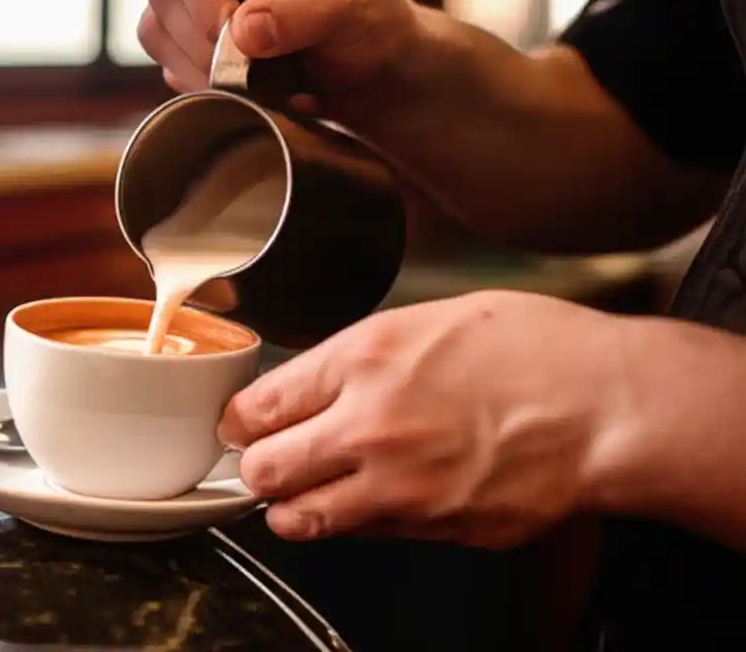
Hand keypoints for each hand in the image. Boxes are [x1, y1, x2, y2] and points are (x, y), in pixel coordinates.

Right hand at [139, 0, 419, 119]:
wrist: (378, 74)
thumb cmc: (372, 24)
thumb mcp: (351, 7)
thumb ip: (299, 13)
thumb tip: (240, 31)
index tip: (230, 39)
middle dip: (201, 43)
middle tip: (247, 75)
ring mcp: (202, 3)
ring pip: (157, 30)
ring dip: (198, 69)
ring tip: (256, 87)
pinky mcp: (197, 45)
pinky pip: (168, 63)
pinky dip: (202, 86)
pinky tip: (249, 94)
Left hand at [219, 290, 630, 548]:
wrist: (611, 407)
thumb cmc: (538, 350)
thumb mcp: (431, 319)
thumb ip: (359, 355)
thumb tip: (310, 384)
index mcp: (365, 361)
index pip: (258, 407)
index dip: (240, 419)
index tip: (243, 422)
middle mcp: (371, 427)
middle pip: (263, 469)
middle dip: (254, 465)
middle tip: (264, 457)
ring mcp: (401, 487)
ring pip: (300, 518)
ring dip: (291, 505)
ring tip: (302, 490)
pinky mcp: (433, 528)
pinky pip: (364, 534)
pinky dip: (353, 521)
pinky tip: (371, 497)